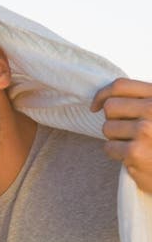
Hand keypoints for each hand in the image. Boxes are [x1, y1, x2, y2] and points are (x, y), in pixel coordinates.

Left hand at [91, 78, 151, 192]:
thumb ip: (141, 101)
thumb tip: (107, 97)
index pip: (120, 86)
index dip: (102, 95)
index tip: (96, 106)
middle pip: (110, 107)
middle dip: (112, 120)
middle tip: (125, 131)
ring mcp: (144, 130)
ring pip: (107, 127)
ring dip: (115, 138)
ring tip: (133, 144)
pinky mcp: (135, 152)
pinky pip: (109, 146)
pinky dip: (116, 153)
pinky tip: (132, 156)